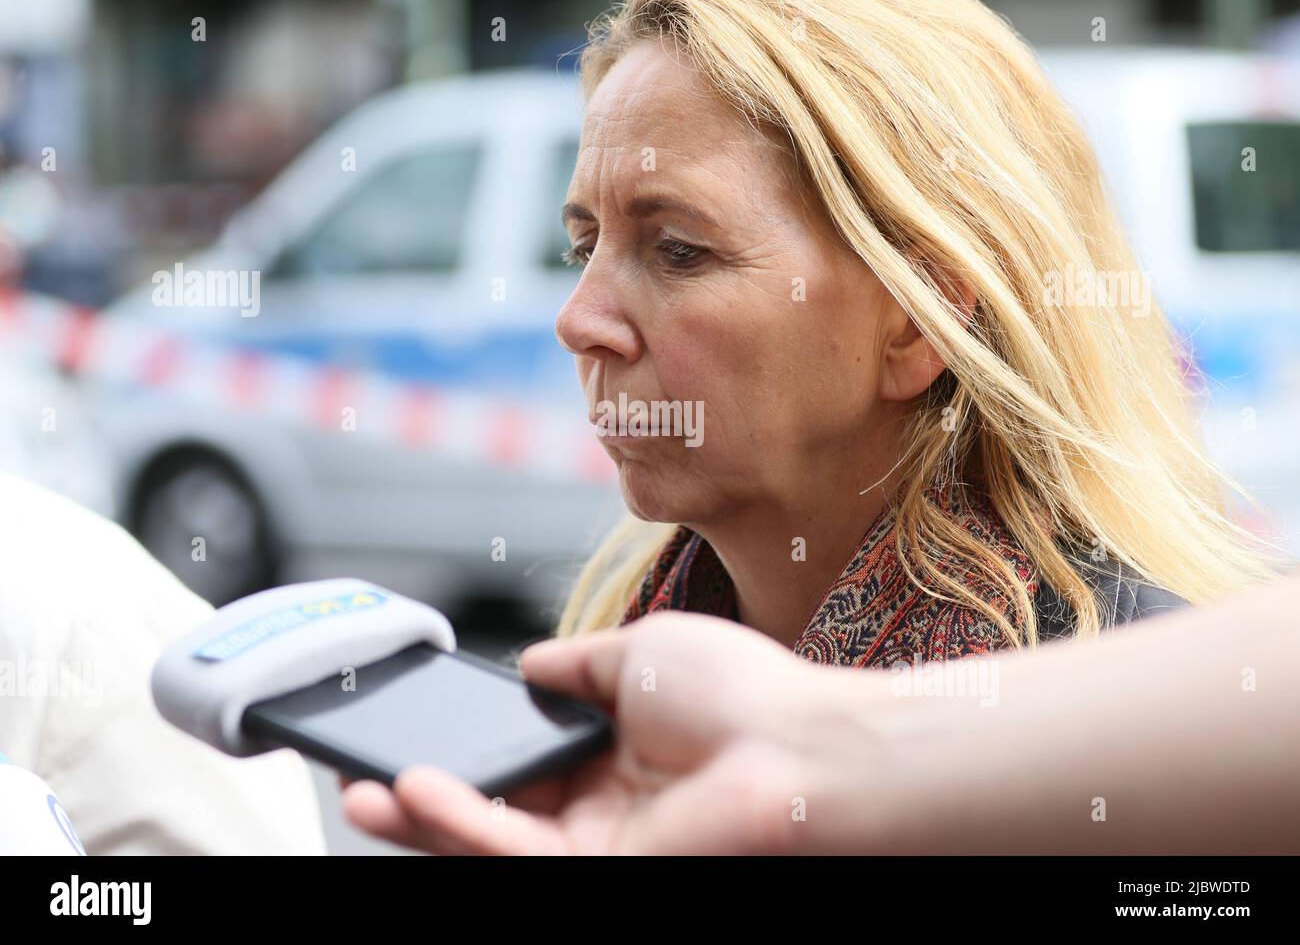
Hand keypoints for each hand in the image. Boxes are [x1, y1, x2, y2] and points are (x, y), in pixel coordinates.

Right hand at [341, 611, 888, 853]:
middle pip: (496, 809)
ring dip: (426, 820)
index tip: (424, 729)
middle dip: (427, 801)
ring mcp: (599, 847)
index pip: (524, 761)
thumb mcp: (639, 654)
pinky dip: (463, 825)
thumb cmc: (743, 697)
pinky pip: (514, 854)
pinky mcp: (600, 870)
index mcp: (614, 755)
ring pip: (492, 841)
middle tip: (367, 782)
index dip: (472, 750)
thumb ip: (573, 665)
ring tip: (366, 794)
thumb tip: (526, 662)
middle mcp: (602, 808)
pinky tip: (419, 793)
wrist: (804, 751)